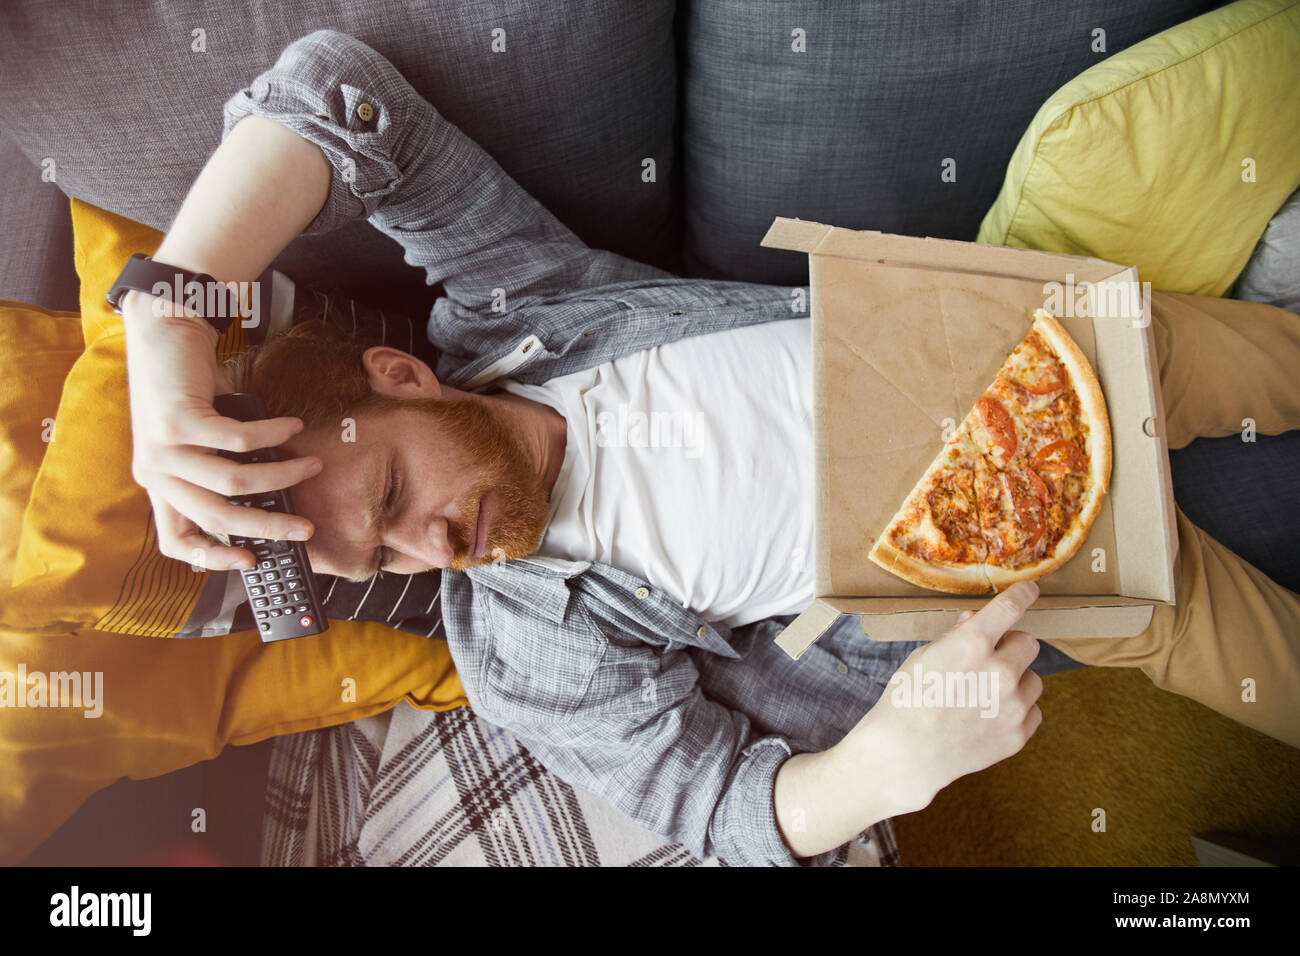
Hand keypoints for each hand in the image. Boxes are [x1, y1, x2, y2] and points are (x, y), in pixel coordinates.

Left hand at [122, 291, 321, 570]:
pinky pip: (239, 441)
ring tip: (310, 466)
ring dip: (281, 476)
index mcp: (158, 483)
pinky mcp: (176, 421)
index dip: (212, 558)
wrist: (161, 332)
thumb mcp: (200, 438)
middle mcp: (154, 472)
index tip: (251, 560)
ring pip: (233, 483)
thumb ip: (222, 467)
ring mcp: (162, 448)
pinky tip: (293, 426)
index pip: (176, 539)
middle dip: (269, 527)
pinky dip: (273, 435)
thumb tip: (273, 495)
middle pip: (217, 517)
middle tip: (305, 528)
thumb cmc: (187, 387)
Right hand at [841, 580, 1044, 813]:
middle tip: (990, 660)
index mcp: (972, 645)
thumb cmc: (907, 700)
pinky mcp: (1018, 734)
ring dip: (1016, 681)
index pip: (1010, 607)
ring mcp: (1013, 706)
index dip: (1023, 594)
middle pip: (1029, 643)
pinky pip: (1032, 711)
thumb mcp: (924, 657)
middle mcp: (1000, 672)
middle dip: (1011, 647)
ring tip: (985, 695)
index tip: (1030, 590)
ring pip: (1033, 679)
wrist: (906, 754)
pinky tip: (989, 716)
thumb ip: (956, 638)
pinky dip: (1017, 711)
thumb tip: (976, 621)